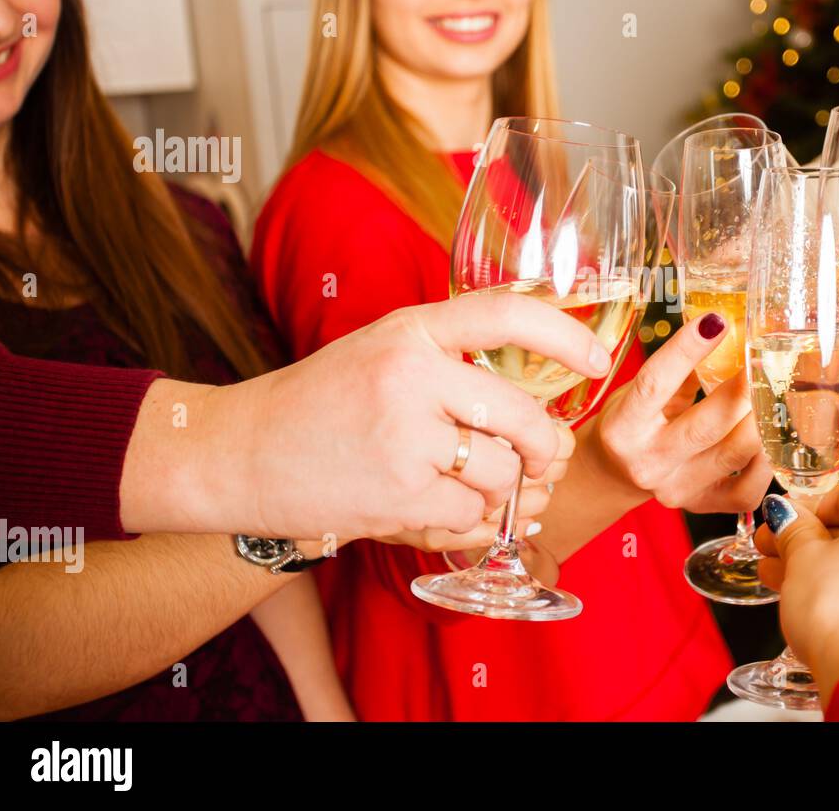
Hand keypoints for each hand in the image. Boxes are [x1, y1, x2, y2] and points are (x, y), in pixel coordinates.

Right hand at [125, 293, 610, 539]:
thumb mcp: (384, 353)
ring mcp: (405, 436)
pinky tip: (434, 513)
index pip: (509, 313)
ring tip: (469, 489)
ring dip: (502, 493)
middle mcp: (412, 375)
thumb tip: (543, 406)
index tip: (600, 361)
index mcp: (412, 330)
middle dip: (547, 449)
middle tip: (542, 461)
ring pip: (505, 473)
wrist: (238, 454)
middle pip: (527, 416)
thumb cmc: (321, 404)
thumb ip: (453, 361)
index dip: (567, 335)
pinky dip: (467, 524)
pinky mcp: (397, 495)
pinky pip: (473, 517)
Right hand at [578, 312, 770, 513]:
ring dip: (761, 419)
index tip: (717, 321)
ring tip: (775, 392)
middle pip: (706, 425)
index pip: (656, 383)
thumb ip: (677, 370)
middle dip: (742, 389)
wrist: (615, 474)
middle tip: (765, 360)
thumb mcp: (638, 392)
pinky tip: (770, 438)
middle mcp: (647, 462)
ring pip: (734, 454)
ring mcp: (676, 489)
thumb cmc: (631, 423)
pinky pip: (747, 490)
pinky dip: (766, 463)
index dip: (687, 349)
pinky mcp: (700, 505)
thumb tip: (722, 328)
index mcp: (623, 428)